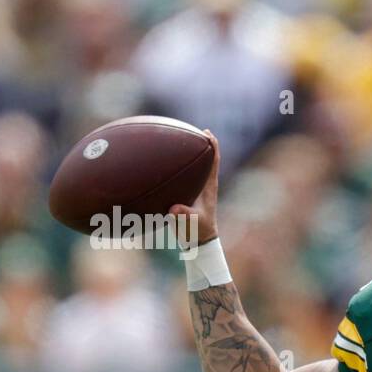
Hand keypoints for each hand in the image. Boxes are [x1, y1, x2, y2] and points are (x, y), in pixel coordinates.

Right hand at [169, 129, 219, 243]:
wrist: (198, 241)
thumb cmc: (198, 231)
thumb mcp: (191, 223)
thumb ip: (184, 215)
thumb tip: (174, 209)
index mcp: (208, 186)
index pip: (213, 161)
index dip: (212, 145)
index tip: (206, 132)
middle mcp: (203, 184)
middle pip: (203, 159)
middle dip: (197, 143)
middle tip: (188, 129)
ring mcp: (196, 189)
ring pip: (193, 167)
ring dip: (185, 154)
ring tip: (173, 140)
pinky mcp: (187, 195)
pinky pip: (181, 177)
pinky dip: (173, 168)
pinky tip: (158, 165)